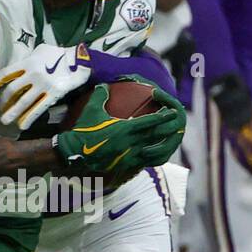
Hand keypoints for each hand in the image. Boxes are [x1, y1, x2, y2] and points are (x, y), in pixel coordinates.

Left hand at [0, 43, 91, 128]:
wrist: (80, 59)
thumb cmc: (60, 54)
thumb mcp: (41, 50)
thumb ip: (29, 58)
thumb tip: (21, 66)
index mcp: (28, 62)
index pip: (5, 74)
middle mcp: (33, 74)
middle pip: (12, 90)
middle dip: (3, 102)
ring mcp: (43, 85)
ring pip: (23, 102)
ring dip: (13, 113)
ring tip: (5, 121)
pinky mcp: (53, 94)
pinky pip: (39, 108)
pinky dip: (29, 118)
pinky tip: (22, 125)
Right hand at [54, 85, 183, 173]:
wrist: (74, 154)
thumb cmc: (83, 131)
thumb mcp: (91, 110)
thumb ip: (100, 96)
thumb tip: (104, 85)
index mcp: (125, 129)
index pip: (150, 122)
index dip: (163, 117)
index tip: (172, 112)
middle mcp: (130, 143)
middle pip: (156, 136)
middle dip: (168, 130)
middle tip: (177, 125)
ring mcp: (129, 156)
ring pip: (153, 151)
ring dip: (164, 145)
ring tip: (171, 141)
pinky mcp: (125, 166)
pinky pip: (144, 162)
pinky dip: (152, 158)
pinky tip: (154, 155)